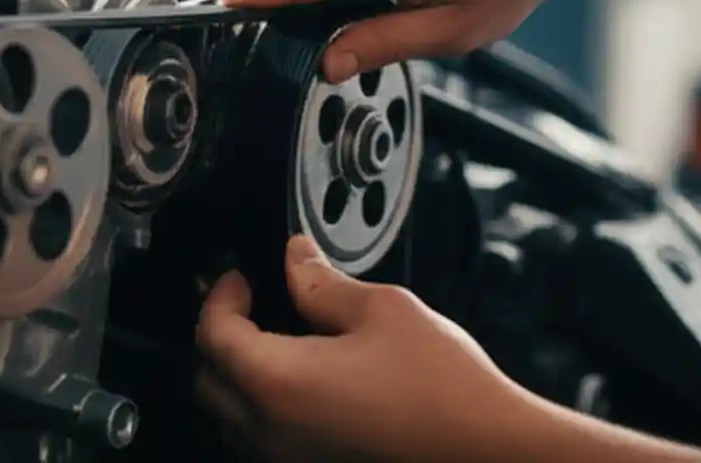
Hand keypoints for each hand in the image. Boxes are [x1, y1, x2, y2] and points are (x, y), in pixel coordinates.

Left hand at [194, 235, 538, 461]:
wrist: (492, 452)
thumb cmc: (445, 389)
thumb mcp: (382, 310)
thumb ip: (322, 283)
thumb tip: (294, 259)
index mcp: (277, 383)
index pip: (213, 334)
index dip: (220, 296)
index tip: (238, 278)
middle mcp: (271, 432)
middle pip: (208, 380)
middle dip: (219, 337)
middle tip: (248, 305)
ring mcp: (288, 461)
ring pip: (229, 417)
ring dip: (236, 377)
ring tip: (272, 342)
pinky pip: (260, 442)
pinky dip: (262, 410)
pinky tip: (299, 385)